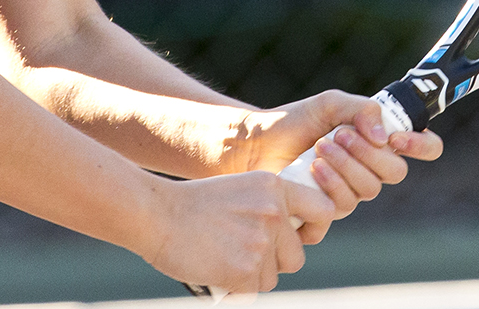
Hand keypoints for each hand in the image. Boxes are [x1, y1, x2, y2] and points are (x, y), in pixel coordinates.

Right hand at [141, 171, 334, 295]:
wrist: (155, 213)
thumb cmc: (191, 205)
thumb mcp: (239, 190)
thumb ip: (268, 208)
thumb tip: (289, 237)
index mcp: (274, 187)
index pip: (323, 210)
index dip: (314, 228)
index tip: (300, 236)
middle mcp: (274, 212)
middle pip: (295, 256)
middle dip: (275, 262)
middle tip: (244, 253)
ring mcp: (261, 242)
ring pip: (272, 276)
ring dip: (252, 275)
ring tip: (223, 256)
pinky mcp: (246, 270)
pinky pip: (252, 291)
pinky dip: (235, 288)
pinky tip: (215, 268)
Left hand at [237, 91, 443, 242]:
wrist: (258, 142)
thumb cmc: (296, 120)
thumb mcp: (330, 102)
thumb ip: (362, 109)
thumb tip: (385, 136)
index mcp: (380, 142)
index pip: (425, 147)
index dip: (422, 145)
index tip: (396, 138)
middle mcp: (371, 170)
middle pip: (394, 173)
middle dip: (368, 154)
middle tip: (338, 135)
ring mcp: (350, 192)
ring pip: (368, 190)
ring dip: (344, 167)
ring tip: (318, 149)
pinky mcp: (326, 211)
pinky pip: (340, 210)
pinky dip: (327, 189)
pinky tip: (310, 172)